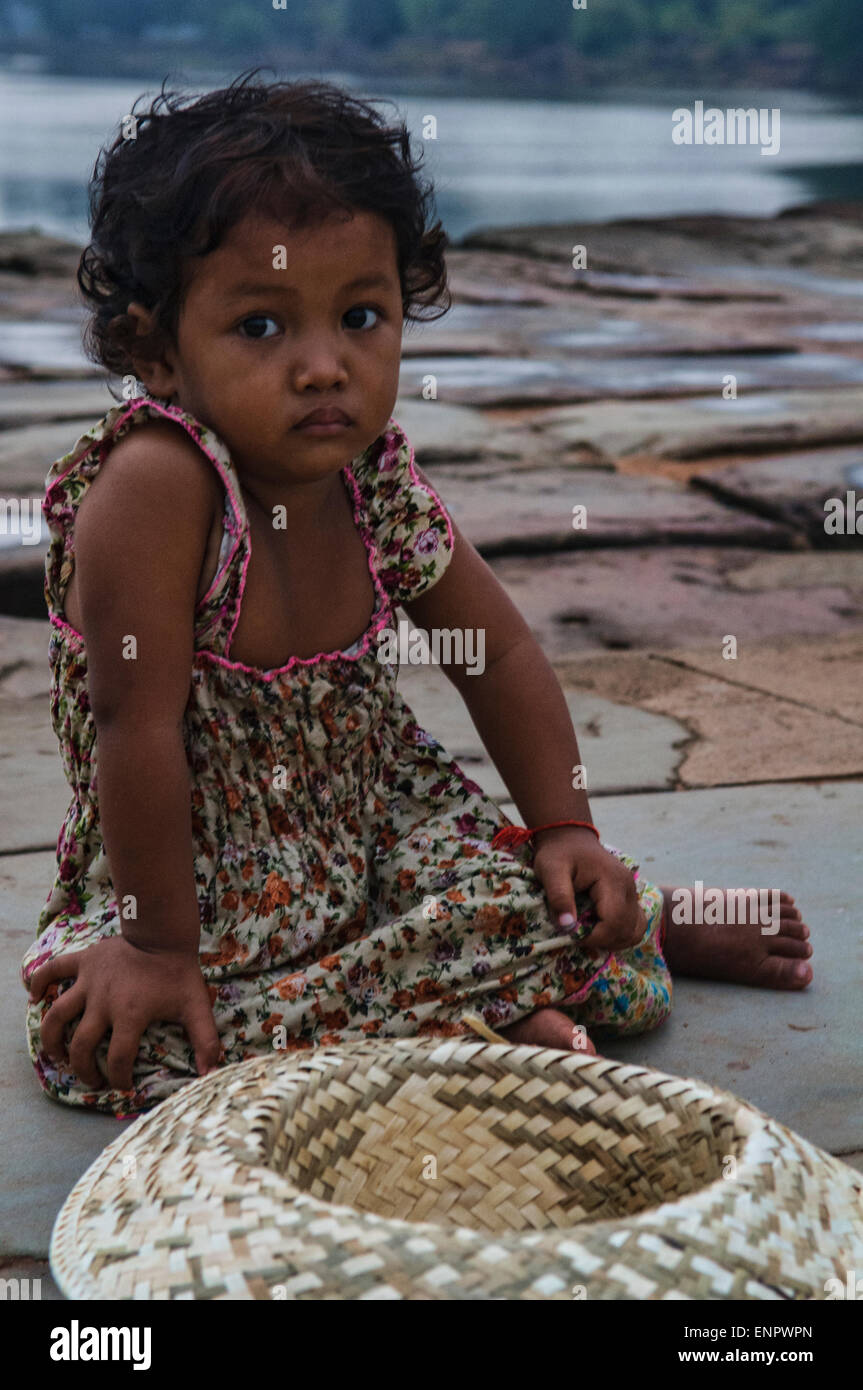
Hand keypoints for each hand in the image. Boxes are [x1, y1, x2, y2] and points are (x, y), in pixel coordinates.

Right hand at [27, 934, 221, 1092]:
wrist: (165, 932)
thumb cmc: (179, 972)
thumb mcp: (197, 1006)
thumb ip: (206, 1040)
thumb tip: (211, 1072)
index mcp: (130, 1015)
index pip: (118, 1059)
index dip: (119, 1078)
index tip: (123, 1086)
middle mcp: (104, 1001)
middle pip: (81, 1046)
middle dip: (84, 1070)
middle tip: (92, 1079)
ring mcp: (90, 981)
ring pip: (57, 1016)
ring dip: (52, 1039)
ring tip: (57, 1055)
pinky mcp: (83, 961)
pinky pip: (52, 970)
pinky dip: (38, 982)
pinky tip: (33, 997)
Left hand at [532, 827, 647, 955]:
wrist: (569, 837)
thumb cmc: (558, 852)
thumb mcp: (550, 871)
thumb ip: (559, 897)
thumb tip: (568, 927)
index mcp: (612, 880)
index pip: (614, 922)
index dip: (594, 937)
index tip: (571, 935)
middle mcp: (628, 887)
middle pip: (626, 930)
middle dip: (601, 940)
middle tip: (577, 934)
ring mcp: (631, 892)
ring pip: (634, 931)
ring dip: (612, 941)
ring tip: (588, 934)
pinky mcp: (628, 897)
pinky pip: (633, 925)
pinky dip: (619, 935)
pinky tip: (599, 931)